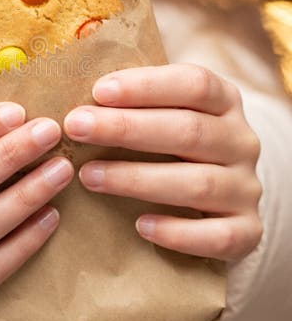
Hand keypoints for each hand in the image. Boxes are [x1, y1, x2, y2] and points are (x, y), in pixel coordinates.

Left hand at [63, 64, 262, 261]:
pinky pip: (220, 236)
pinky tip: (141, 226)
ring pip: (198, 183)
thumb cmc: (175, 144)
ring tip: (89, 176)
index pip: (194, 84)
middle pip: (189, 130)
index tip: (99, 91)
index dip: (147, 86)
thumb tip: (71, 96)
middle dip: (126, 128)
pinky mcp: (248, 231)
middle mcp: (241, 142)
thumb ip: (133, 104)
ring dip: (137, 179)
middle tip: (76, 127)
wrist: (222, 197)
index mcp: (224, 102)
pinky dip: (179, 233)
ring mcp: (246, 188)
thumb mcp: (165, 113)